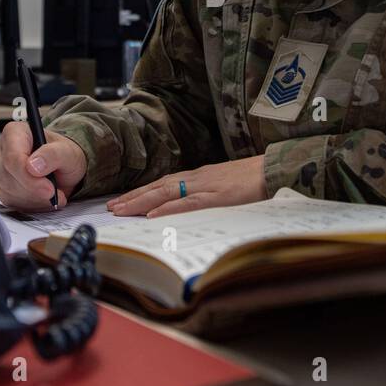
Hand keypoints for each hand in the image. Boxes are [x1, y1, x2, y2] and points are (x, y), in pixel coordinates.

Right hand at [0, 121, 87, 211]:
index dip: (28, 177)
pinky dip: (29, 204)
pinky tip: (42, 197)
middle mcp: (1, 148)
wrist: (63, 168)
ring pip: (7, 191)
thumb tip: (33, 165)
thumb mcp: (67, 152)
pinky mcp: (0, 186)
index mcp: (15, 132)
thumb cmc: (63, 155)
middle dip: (33, 189)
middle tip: (54, 193)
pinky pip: (10, 201)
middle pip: (7, 177)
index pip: (12, 158)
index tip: (48, 188)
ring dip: (33, 198)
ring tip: (52, 193)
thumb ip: (53, 155)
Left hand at [106, 155, 266, 217]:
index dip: (141, 192)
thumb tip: (192, 206)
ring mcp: (205, 186)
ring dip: (141, 202)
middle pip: (158, 187)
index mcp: (198, 176)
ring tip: (122, 211)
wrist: (274, 169)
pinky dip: (169, 209)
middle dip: (133, 197)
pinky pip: (188, 203)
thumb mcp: (225, 186)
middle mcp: (196, 178)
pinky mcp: (216, 197)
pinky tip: (153, 216)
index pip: (163, 184)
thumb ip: (208, 194)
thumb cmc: (253, 179)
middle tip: (111, 208)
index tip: (122, 201)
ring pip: (166, 194)